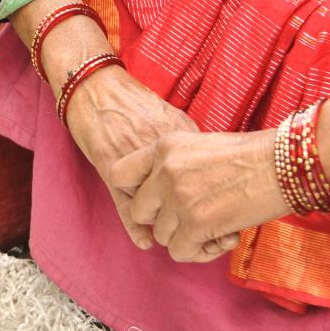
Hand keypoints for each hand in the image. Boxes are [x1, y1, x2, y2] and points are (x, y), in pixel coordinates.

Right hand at [62, 68, 202, 249]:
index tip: (233, 217)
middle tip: (217, 237)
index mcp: (178, 139)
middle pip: (186, 197)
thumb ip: (190, 141)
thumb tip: (214, 164)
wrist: (96, 87)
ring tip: (190, 243)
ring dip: (173, 229)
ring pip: (157, 207)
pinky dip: (137, 228)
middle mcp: (159, 153)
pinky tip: (147, 242)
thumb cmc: (133, 101)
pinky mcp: (110, 169)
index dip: (220, 201)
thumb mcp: (171, 117)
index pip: (207, 177)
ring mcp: (135, 162)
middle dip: (203, 222)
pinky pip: (126, 206)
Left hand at [114, 126, 285, 262]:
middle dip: (164, 220)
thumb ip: (174, 167)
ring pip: (163, 235)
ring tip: (217, 228)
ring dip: (188, 238)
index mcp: (163, 147)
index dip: (133, 194)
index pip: (119, 174)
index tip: (153, 203)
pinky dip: (199, 252)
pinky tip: (223, 239)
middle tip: (192, 219)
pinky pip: (180, 252)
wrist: (283, 163)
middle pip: (140, 211)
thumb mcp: (200, 146)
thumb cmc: (251, 156)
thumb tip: (160, 199)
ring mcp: (179, 197)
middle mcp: (165, 171)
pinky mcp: (197, 223)